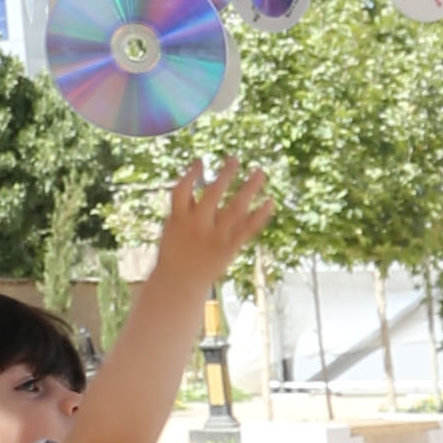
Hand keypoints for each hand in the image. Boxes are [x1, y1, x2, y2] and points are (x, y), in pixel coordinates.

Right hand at [151, 159, 276, 286]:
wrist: (180, 283)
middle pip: (214, 194)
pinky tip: (270, 200)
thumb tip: (195, 173)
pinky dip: (260, 214)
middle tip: (235, 159)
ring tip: (260, 171)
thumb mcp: (172, 226)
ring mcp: (216, 237)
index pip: (182, 189)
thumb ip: (185, 204)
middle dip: (225, 175)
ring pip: (236, 208)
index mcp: (179, 219)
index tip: (201, 160)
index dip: (191, 174)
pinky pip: (248, 228)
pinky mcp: (230, 247)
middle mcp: (198, 226)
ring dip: (249, 188)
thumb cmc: (176, 250)